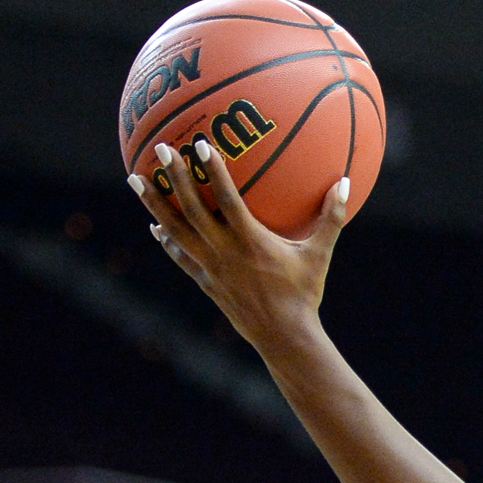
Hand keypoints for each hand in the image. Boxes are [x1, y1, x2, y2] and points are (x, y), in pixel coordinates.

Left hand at [129, 141, 348, 349]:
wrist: (283, 337)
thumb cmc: (304, 294)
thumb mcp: (320, 254)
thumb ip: (332, 217)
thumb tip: (347, 183)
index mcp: (250, 241)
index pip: (227, 199)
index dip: (213, 172)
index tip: (200, 144)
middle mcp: (224, 252)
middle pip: (192, 209)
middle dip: (174, 178)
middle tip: (161, 148)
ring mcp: (210, 267)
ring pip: (175, 230)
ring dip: (154, 204)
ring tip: (135, 179)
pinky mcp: (205, 282)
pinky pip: (180, 255)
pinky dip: (166, 239)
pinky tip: (155, 227)